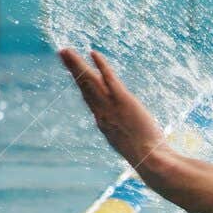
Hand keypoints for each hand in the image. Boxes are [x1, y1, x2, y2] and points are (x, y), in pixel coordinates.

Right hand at [58, 48, 166, 167]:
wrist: (150, 161)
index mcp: (103, 123)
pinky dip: (101, 66)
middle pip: (84, 86)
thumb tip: (128, 136)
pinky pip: (109, 79)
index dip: (80, 84)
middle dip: (73, 69)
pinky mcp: (124, 101)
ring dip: (78, 64)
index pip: (89, 98)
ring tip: (67, 51)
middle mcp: (102, 113)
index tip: (74, 72)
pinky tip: (93, 53)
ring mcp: (111, 107)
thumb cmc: (146, 157)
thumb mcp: (130, 145)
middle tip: (62, 53)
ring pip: (91, 81)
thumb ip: (126, 137)